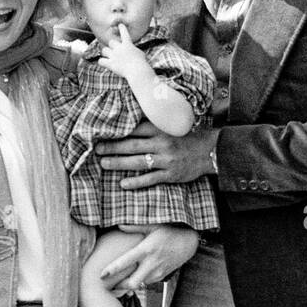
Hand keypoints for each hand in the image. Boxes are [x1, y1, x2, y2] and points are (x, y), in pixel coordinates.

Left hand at [97, 23, 146, 80]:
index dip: (121, 28)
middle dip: (112, 46)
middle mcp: (120, 48)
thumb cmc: (142, 64)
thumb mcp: (141, 54)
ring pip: (104, 50)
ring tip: (108, 57)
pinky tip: (104, 63)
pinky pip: (101, 61)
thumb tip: (133, 52)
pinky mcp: (111, 64)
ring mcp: (114, 56)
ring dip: (106, 53)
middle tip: (114, 51)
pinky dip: (102, 62)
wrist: (138, 71)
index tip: (120, 25)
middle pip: (111, 42)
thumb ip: (134, 51)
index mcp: (128, 44)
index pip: (124, 32)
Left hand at [98, 121, 216, 188]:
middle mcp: (161, 143)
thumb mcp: (170, 126)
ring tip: (104, 164)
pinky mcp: (170, 174)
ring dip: (119, 163)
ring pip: (138, 162)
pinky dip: (136, 182)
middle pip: (131, 145)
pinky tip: (123, 183)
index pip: (134, 129)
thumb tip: (130, 122)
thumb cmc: (186, 137)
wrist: (209, 151)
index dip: (117, 131)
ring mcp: (166, 160)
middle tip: (97, 149)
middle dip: (112, 147)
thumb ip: (152, 125)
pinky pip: (150, 179)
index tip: (103, 132)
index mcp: (160, 129)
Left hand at [99, 224, 198, 291]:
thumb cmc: (170, 230)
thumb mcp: (153, 225)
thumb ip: (135, 226)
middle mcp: (152, 263)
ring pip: (139, 284)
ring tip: (117, 283)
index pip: (125, 262)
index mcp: (146, 250)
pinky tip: (132, 279)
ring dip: (128, 284)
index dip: (112, 270)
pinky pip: (147, 282)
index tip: (101, 275)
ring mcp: (158, 272)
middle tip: (109, 285)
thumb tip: (119, 224)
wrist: (189, 242)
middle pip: (132, 283)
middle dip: (119, 286)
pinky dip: (138, 282)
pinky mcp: (162, 276)